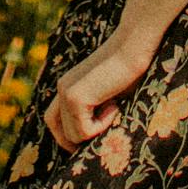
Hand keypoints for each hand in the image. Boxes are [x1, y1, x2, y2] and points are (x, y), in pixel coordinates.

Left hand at [44, 32, 154, 152]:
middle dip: (76, 142)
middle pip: (57, 129)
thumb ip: (95, 110)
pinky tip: (115, 105)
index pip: (53, 119)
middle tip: (101, 138)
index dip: (68, 135)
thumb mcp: (107, 94)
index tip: (92, 140)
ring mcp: (66, 92)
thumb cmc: (130, 70)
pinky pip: (84, 130)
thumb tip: (92, 143)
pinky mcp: (75, 98)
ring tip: (115, 109)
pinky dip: (102, 125)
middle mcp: (62, 88)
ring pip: (72, 135)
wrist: (134, 46)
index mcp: (67, 85)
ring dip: (96, 131)